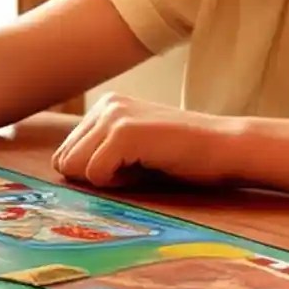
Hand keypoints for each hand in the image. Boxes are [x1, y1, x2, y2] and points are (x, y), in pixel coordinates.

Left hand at [52, 94, 241, 188]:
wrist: (227, 148)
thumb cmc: (182, 159)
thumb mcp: (131, 153)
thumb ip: (98, 156)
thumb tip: (60, 173)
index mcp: (104, 107)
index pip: (66, 155)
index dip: (96, 173)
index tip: (131, 166)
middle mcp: (105, 105)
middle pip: (64, 162)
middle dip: (96, 177)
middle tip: (138, 167)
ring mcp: (113, 115)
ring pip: (74, 168)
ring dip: (108, 180)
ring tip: (144, 165)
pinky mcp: (124, 132)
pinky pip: (95, 174)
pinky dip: (119, 183)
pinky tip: (149, 166)